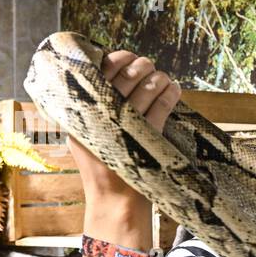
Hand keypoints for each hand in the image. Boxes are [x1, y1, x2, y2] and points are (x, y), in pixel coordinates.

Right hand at [69, 49, 181, 201]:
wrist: (115, 199)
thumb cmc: (104, 163)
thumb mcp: (86, 135)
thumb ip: (91, 108)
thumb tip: (109, 72)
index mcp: (81, 112)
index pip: (99, 72)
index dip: (118, 59)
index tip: (128, 57)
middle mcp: (100, 117)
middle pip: (126, 76)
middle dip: (142, 66)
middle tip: (149, 67)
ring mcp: (124, 128)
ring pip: (147, 88)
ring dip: (159, 78)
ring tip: (164, 79)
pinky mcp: (146, 139)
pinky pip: (162, 107)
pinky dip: (171, 94)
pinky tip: (174, 90)